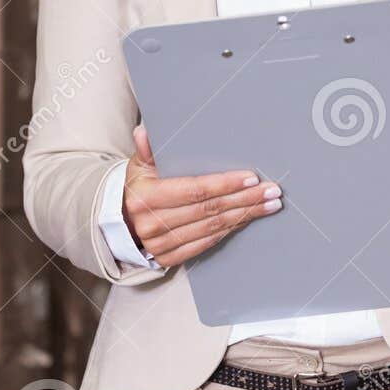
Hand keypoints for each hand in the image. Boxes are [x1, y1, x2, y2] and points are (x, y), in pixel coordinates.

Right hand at [121, 125, 281, 266]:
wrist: (118, 224)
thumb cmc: (136, 188)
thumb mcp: (138, 166)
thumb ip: (147, 149)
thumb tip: (145, 131)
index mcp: (146, 198)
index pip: (194, 190)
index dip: (224, 185)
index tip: (251, 178)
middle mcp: (153, 224)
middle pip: (209, 210)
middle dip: (245, 200)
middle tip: (272, 191)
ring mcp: (161, 244)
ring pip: (212, 228)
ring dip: (244, 216)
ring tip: (269, 205)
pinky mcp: (169, 258)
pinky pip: (206, 243)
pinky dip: (229, 230)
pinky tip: (247, 219)